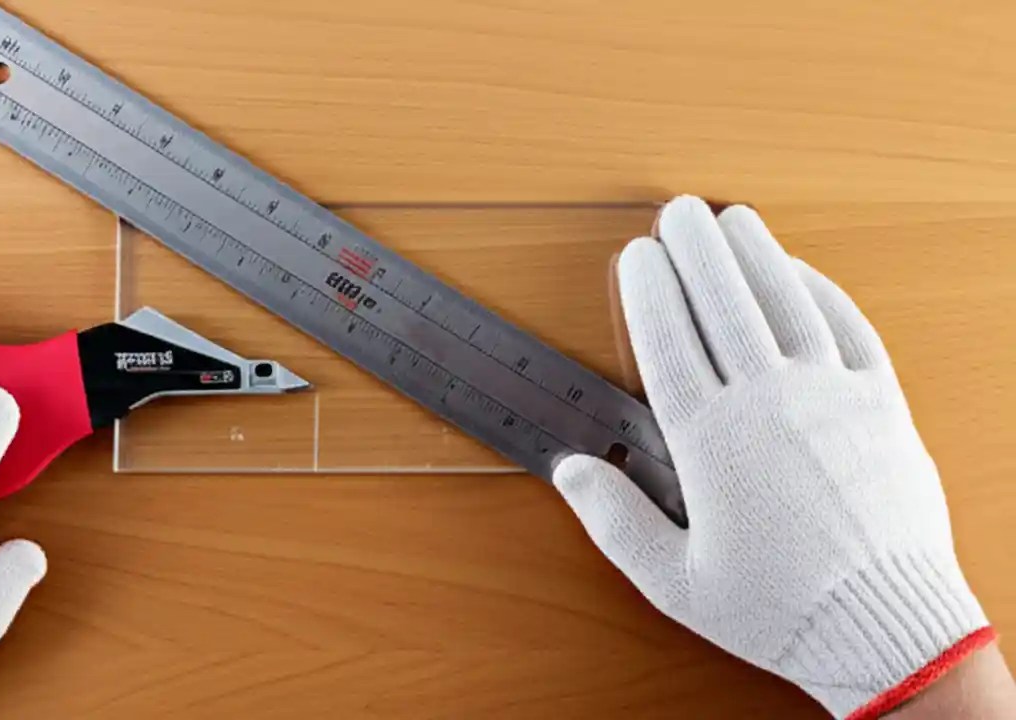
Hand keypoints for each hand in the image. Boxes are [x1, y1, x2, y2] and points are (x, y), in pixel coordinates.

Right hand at [556, 197, 996, 717]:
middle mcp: (770, 402)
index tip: (635, 257)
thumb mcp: (676, 581)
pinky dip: (821, 289)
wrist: (888, 629)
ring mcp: (831, 395)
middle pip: (723, 300)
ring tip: (732, 220)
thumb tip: (571, 469)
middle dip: (694, 247)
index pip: (669, 338)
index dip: (648, 287)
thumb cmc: (780, 611)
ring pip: (786, 299)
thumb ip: (614, 519)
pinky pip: (849, 326)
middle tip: (677, 212)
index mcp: (711, 441)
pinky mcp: (882, 402)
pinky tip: (799, 271)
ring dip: (756, 252)